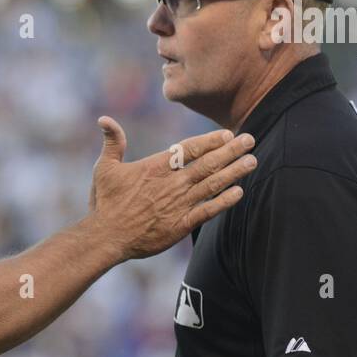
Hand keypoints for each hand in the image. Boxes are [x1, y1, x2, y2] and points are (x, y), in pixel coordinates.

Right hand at [89, 116, 255, 259]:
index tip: (227, 134)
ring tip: (252, 161)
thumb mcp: (104, 168)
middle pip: (207, 163)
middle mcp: (171, 184)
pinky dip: (224, 201)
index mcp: (155, 167)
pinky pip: (208, 211)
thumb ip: (112, 142)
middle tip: (250, 140)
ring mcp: (178, 204)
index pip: (189, 148)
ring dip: (234, 172)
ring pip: (212, 184)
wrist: (106, 237)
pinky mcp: (181, 225)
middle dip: (231, 151)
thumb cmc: (105, 202)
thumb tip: (104, 119)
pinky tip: (239, 192)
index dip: (210, 140)